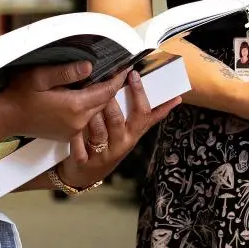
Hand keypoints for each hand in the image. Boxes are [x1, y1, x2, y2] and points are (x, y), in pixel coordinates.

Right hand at [0, 61, 124, 142]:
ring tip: (103, 81)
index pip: (106, 91)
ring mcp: (73, 130)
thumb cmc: (20, 93)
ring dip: (100, 97)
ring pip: (96, 111)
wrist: (6, 118)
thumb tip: (90, 66)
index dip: (118, 79)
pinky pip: (86, 120)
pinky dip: (90, 108)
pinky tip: (85, 96)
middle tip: (117, 71)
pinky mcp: (67, 135)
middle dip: (111, 87)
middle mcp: (78, 121)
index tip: (127, 67)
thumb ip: (67, 71)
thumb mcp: (40, 76)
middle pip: (104, 102)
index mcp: (75, 106)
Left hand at [58, 69, 180, 188]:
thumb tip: (176, 98)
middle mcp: (121, 143)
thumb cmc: (112, 145)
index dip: (140, 94)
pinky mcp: (86, 162)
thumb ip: (150, 116)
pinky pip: (80, 148)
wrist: (88, 174)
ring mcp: (104, 153)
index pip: (143, 113)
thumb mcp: (133, 132)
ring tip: (87, 99)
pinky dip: (76, 139)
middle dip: (111, 102)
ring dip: (93, 115)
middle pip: (119, 120)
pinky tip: (72, 129)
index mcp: (134, 133)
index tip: (135, 74)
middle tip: (106, 83)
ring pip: (99, 131)